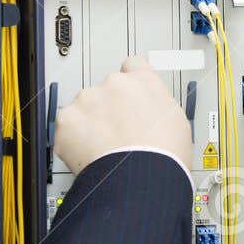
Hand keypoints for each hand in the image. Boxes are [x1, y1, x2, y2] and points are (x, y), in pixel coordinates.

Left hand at [54, 55, 190, 175]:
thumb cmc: (163, 156)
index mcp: (143, 81)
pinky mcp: (67, 119)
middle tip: (117, 133)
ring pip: (83, 107)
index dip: (130, 80)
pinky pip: (66, 127)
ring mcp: (88, 99)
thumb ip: (157, 104)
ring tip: (103, 148)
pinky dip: (73, 139)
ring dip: (90, 122)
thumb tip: (151, 111)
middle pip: (106, 90)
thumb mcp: (177, 120)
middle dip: (108, 108)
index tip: (128, 92)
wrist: (139, 178)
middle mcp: (114, 83)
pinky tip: (89, 153)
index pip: (132, 65)